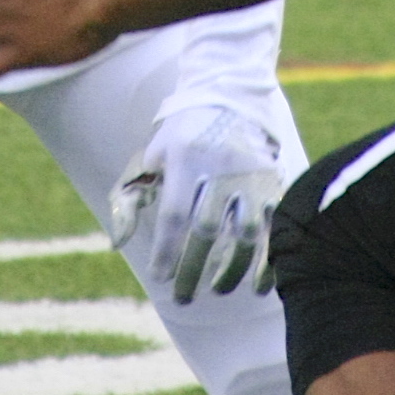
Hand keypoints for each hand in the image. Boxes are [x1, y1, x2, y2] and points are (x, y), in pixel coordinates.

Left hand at [110, 104, 282, 303]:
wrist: (232, 98)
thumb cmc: (182, 135)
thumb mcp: (152, 155)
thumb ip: (132, 196)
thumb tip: (117, 241)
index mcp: (187, 159)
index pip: (175, 214)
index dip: (167, 251)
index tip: (159, 278)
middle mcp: (222, 168)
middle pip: (207, 229)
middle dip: (193, 269)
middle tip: (182, 297)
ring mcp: (253, 176)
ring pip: (247, 234)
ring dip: (232, 269)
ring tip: (218, 289)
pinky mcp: (275, 183)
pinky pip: (277, 229)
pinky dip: (270, 261)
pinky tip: (259, 285)